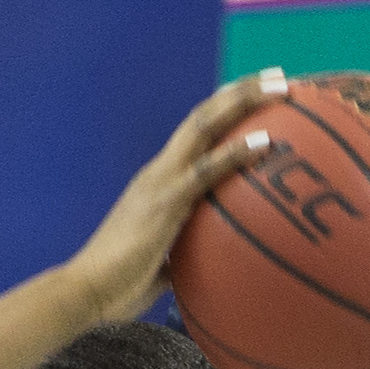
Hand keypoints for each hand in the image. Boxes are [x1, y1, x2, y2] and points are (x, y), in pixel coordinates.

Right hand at [66, 74, 283, 325]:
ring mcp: (161, 181)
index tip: (258, 97)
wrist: (88, 292)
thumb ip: (183, 258)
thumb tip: (208, 272)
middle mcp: (160, 171)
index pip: (195, 135)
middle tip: (279, 77)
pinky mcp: (165, 201)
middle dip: (242, 91)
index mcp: (158, 182)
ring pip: (206, 125)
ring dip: (245, 101)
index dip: (225, 111)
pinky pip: (207, 170)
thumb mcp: (160, 268)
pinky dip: (237, 152)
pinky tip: (266, 141)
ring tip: (281, 86)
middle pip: (204, 116)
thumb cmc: (120, 288)